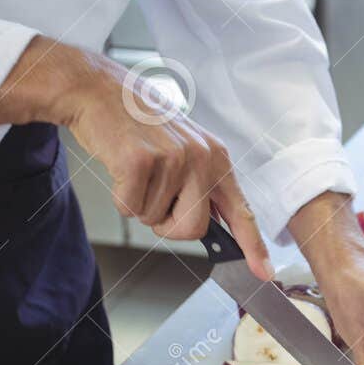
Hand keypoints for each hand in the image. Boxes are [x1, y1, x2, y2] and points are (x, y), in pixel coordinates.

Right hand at [0, 36, 270, 278]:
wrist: (98, 90)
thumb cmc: (137, 124)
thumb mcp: (183, 147)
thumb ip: (200, 184)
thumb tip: (210, 226)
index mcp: (216, 157)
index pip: (240, 210)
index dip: (253, 246)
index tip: (265, 274)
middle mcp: (201, 157)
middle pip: (193, 229)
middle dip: (167, 224)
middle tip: (153, 192)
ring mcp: (173, 158)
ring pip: (155, 220)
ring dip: (139, 204)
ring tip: (135, 169)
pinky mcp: (141, 161)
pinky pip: (130, 209)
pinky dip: (119, 197)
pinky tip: (120, 167)